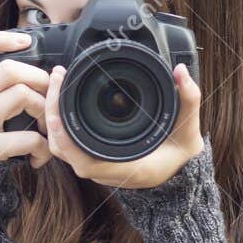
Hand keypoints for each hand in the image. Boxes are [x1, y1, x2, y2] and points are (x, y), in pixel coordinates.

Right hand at [0, 31, 51, 167]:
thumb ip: (2, 86)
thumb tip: (47, 69)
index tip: (24, 41)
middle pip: (8, 70)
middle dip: (38, 78)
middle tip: (48, 94)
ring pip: (20, 95)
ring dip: (44, 109)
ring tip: (45, 125)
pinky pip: (27, 136)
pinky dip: (42, 146)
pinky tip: (40, 154)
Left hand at [43, 62, 204, 188]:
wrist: (177, 170)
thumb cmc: (180, 152)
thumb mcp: (189, 127)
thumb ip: (188, 100)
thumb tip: (181, 72)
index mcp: (127, 168)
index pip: (85, 162)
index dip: (67, 141)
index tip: (57, 116)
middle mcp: (106, 170)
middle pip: (63, 149)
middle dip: (53, 114)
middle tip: (57, 78)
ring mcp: (96, 164)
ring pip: (61, 146)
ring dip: (53, 116)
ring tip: (56, 83)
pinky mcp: (91, 156)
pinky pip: (67, 143)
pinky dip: (59, 121)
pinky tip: (60, 98)